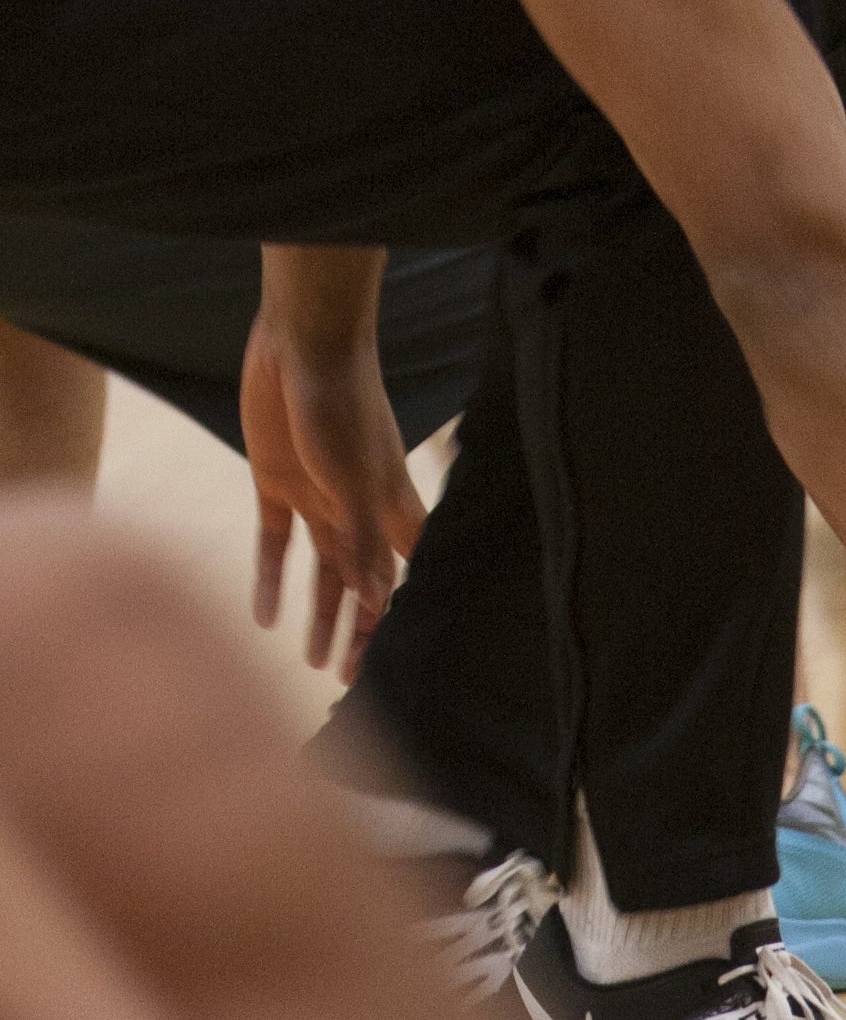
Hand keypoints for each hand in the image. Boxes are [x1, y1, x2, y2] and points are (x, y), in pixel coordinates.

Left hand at [239, 312, 421, 677]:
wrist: (301, 340)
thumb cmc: (344, 405)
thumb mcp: (355, 482)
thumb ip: (364, 543)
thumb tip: (375, 602)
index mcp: (391, 510)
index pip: (407, 574)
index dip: (407, 614)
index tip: (407, 659)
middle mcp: (357, 511)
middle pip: (363, 585)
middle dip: (359, 632)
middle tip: (351, 679)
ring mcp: (316, 498)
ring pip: (322, 572)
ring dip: (320, 616)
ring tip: (314, 663)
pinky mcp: (276, 481)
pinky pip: (274, 543)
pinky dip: (271, 579)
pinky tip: (264, 618)